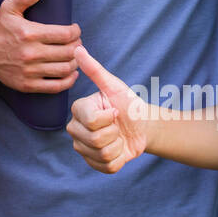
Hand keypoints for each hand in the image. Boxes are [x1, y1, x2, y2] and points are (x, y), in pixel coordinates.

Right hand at [0, 0, 80, 92]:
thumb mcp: (8, 8)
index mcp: (29, 33)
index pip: (64, 34)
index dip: (75, 32)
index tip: (75, 29)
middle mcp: (31, 54)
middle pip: (68, 52)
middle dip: (78, 46)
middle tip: (77, 42)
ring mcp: (29, 71)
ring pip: (65, 69)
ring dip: (76, 62)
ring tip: (75, 56)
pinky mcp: (27, 84)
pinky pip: (55, 86)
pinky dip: (68, 81)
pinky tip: (71, 74)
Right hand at [66, 47, 146, 173]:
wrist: (142, 126)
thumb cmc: (128, 103)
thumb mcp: (114, 86)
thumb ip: (94, 70)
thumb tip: (78, 49)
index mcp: (78, 111)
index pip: (91, 121)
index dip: (109, 117)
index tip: (114, 110)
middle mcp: (75, 130)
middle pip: (96, 139)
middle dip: (114, 132)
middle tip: (117, 125)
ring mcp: (83, 149)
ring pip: (102, 154)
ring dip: (118, 145)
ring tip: (118, 136)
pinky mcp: (94, 164)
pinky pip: (107, 167)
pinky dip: (120, 159)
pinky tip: (119, 149)